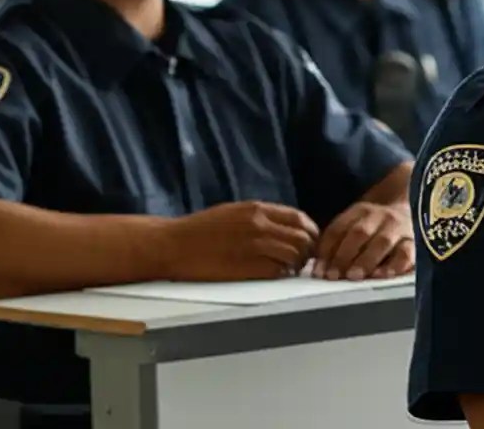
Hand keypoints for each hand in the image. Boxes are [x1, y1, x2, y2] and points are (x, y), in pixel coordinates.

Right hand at [163, 201, 318, 280]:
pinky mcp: (246, 267)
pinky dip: (282, 274)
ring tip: (290, 268)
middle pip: (302, 238)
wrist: (172, 245)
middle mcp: (259, 225)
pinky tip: (276, 274)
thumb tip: (286, 227)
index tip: (311, 240)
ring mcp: (254, 246)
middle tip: (303, 258)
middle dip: (308, 249)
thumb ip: (261, 217)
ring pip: (294, 255)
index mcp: (257, 209)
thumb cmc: (200, 229)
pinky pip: (277, 271)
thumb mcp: (234, 212)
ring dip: (296, 264)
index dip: (310, 231)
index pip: (299, 218)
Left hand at [313, 202, 413, 280]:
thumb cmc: (376, 227)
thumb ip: (336, 243)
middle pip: (360, 233)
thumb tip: (318, 269)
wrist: (412, 210)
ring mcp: (398, 227)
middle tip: (334, 275)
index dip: (327, 250)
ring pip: (382, 242)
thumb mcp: (355, 225)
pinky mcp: (415, 242)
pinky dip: (394, 265)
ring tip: (354, 276)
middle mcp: (379, 216)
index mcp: (360, 211)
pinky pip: (406, 252)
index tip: (319, 271)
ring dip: (366, 260)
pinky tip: (382, 275)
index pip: (339, 229)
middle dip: (344, 255)